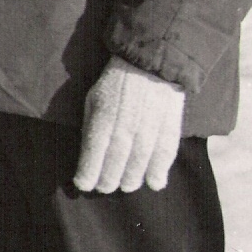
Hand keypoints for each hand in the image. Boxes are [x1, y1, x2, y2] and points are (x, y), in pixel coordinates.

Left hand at [74, 57, 185, 192]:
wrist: (149, 64)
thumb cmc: (115, 84)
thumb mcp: (93, 100)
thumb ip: (91, 126)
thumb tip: (88, 154)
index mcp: (103, 118)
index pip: (94, 152)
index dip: (88, 172)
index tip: (83, 185)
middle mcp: (126, 126)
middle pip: (116, 162)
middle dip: (109, 180)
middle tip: (105, 188)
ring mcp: (149, 127)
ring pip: (140, 162)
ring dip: (132, 179)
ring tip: (126, 186)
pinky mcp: (169, 126)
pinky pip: (165, 154)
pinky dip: (160, 171)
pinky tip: (155, 183)